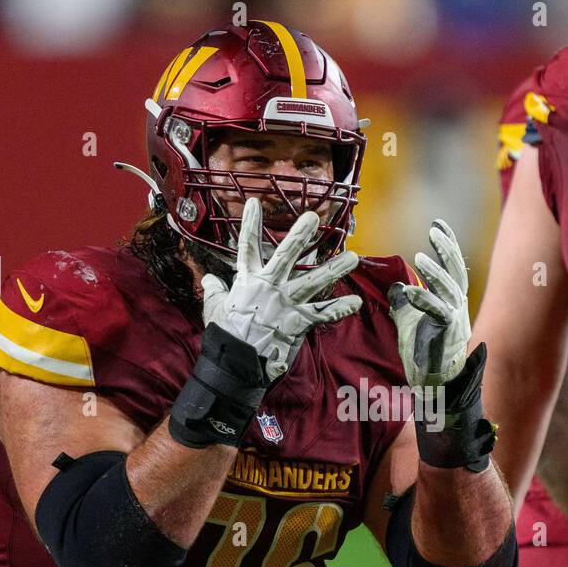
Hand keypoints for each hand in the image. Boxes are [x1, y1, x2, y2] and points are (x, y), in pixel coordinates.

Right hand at [201, 197, 362, 379]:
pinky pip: (323, 314)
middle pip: (287, 255)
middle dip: (300, 234)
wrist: (237, 363)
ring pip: (315, 281)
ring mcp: (287, 303)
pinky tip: (356, 302)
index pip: (247, 246)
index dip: (249, 224)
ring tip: (353, 258)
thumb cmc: (225, 336)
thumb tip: (211, 280)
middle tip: (313, 217)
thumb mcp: (215, 310)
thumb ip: (215, 291)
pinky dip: (340, 309)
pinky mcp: (299, 322)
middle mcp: (270, 287)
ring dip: (335, 269)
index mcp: (248, 281)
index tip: (253, 203)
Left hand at [389, 219, 470, 387]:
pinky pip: (438, 312)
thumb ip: (404, 301)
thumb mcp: (408, 321)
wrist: (432, 382)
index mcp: (451, 300)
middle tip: (434, 231)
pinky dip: (424, 299)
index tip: (438, 224)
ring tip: (420, 256)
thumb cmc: (423, 351)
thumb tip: (396, 285)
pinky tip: (409, 290)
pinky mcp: (447, 334)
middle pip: (457, 271)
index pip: (452, 266)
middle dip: (447, 249)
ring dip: (435, 271)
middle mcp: (457, 306)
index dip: (447, 244)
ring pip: (450, 289)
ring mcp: (455, 319)